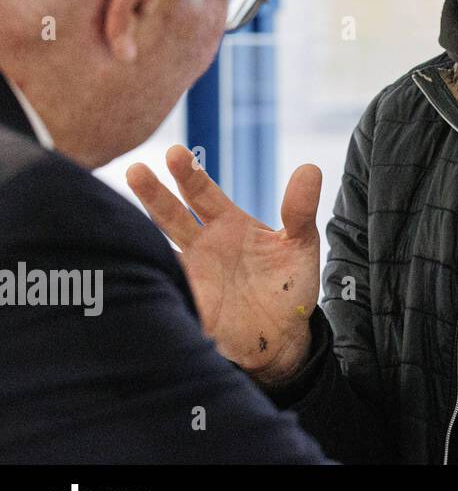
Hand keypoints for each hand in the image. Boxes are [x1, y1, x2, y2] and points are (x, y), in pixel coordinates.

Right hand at [126, 144, 321, 383]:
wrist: (283, 337)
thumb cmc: (290, 286)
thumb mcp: (300, 244)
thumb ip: (300, 209)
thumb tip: (311, 168)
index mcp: (229, 224)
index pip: (203, 193)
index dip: (189, 174)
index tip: (175, 153)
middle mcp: (203, 245)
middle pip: (172, 214)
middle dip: (154, 194)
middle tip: (137, 170)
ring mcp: (191, 273)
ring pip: (159, 247)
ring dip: (140, 233)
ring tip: (114, 216)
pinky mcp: (187, 302)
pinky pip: (162, 285)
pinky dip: (144, 276)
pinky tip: (124, 266)